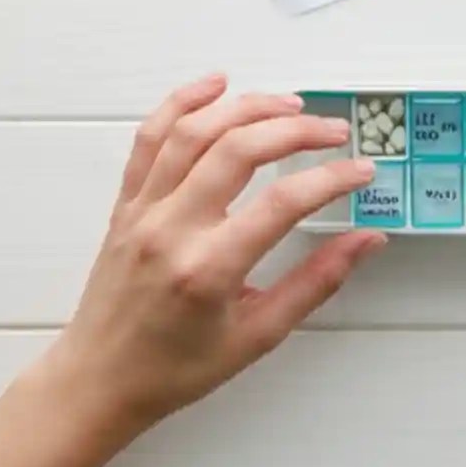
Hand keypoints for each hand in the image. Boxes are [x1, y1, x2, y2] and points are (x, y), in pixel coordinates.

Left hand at [44, 75, 385, 433]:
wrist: (99, 381)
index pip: (281, 204)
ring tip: (289, 104)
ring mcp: (142, 211)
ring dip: (246, 108)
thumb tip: (366, 241)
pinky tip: (215, 85)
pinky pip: (149, 138)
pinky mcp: (125, 204)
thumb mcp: (257, 337)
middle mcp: (171, 230)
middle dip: (294, 130)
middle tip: (333, 129)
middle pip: (237, 150)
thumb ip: (315, 283)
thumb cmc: (176, 369)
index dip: (330, 178)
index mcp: (208, 270)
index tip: (361, 170)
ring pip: (193, 133)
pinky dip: (181, 103)